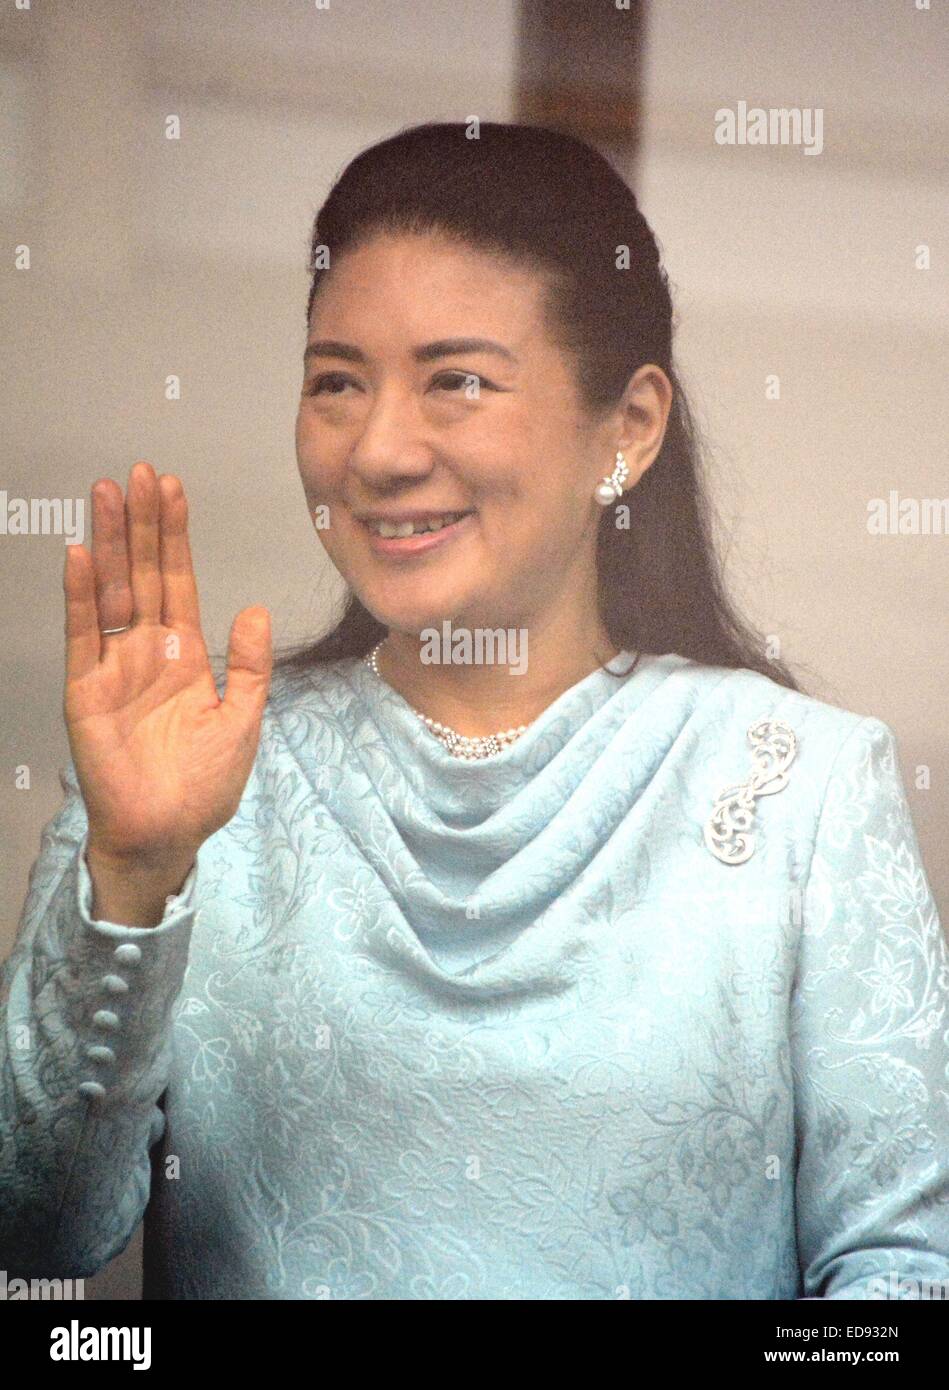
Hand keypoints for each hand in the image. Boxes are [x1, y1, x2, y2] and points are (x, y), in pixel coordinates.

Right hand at [63, 461, 271, 867]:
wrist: (168, 832)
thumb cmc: (204, 784)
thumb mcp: (242, 718)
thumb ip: (248, 664)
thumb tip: (255, 609)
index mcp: (184, 653)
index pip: (178, 581)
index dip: (176, 537)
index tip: (173, 490)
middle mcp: (146, 651)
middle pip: (143, 574)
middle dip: (143, 524)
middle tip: (140, 473)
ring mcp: (114, 666)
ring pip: (112, 591)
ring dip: (111, 544)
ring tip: (109, 494)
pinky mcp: (86, 690)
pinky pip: (82, 634)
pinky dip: (81, 595)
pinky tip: (83, 554)